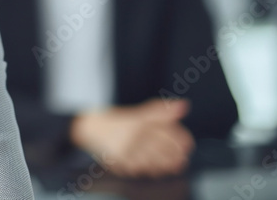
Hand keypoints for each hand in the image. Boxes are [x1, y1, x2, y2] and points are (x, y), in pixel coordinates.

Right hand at [69, 98, 194, 177]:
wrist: (89, 130)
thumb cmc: (115, 122)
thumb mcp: (137, 114)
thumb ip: (160, 111)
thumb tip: (184, 106)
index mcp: (136, 121)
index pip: (164, 129)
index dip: (180, 136)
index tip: (187, 141)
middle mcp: (131, 136)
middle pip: (160, 146)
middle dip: (176, 152)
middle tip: (184, 154)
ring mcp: (125, 151)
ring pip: (153, 160)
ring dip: (167, 163)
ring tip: (176, 164)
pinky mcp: (119, 162)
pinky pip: (140, 169)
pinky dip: (152, 169)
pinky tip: (157, 168)